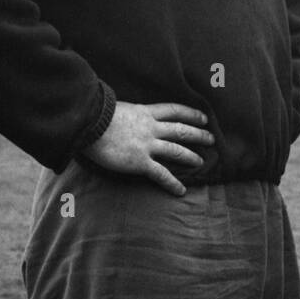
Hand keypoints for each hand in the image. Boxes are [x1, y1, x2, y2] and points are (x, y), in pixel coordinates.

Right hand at [82, 101, 214, 194]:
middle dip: (198, 134)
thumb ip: (128, 113)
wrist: (88, 122)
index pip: (174, 110)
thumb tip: (124, 114)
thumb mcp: (117, 107)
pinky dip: (173, 183)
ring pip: (176, 150)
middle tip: (211, 138)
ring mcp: (147, 145)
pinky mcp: (140, 162)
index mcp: (145, 112)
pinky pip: (161, 174)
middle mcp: (151, 127)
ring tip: (201, 162)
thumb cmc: (95, 114)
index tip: (203, 117)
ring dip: (191, 156)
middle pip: (181, 129)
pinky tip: (181, 190)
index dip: (191, 114)